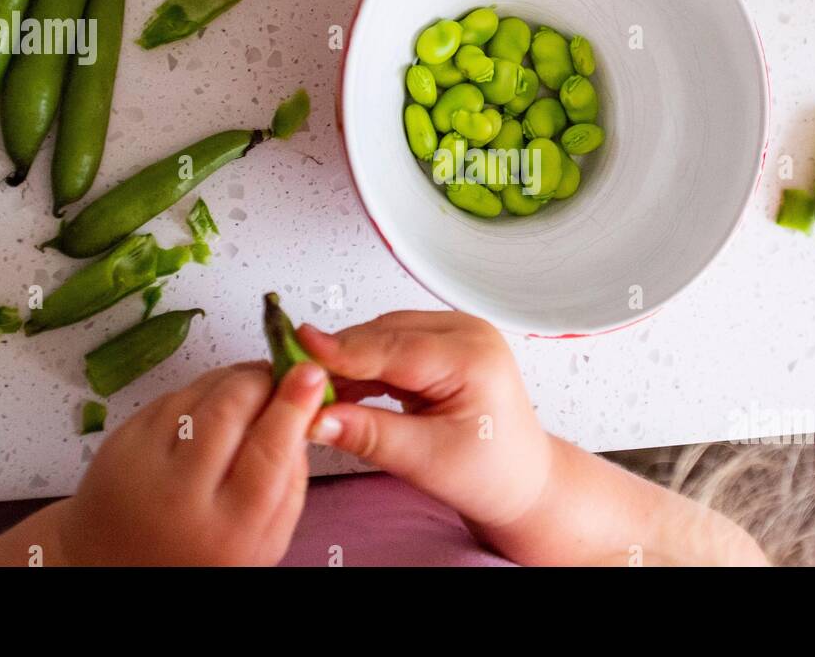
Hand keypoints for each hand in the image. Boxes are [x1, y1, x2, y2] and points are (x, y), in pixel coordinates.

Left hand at [57, 360, 327, 564]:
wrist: (113, 567)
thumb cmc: (198, 555)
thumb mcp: (264, 543)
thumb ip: (292, 485)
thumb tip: (302, 417)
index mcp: (228, 530)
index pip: (269, 449)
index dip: (294, 403)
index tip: (311, 374)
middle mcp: (180, 497)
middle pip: (230, 408)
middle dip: (261, 381)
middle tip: (278, 378)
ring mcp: (141, 467)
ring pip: (198, 393)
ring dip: (232, 379)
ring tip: (248, 389)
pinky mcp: (117, 445)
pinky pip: (171, 397)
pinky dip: (200, 391)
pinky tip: (210, 406)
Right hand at [299, 311, 552, 529]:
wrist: (521, 481)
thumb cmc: (491, 473)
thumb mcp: (425, 460)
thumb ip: (369, 434)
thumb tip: (316, 416)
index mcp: (473, 356)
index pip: (395, 347)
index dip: (342, 350)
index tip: (297, 349)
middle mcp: (466, 333)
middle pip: (384, 335)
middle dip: (338, 358)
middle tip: (293, 383)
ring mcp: (455, 335)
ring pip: (382, 337)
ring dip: (347, 362)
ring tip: (312, 392)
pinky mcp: (440, 346)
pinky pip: (391, 347)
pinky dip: (363, 368)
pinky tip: (339, 391)